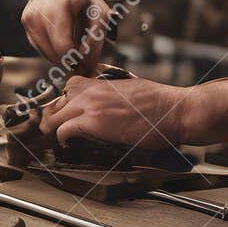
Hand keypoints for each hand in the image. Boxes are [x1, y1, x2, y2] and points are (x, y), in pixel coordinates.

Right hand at [21, 0, 108, 73]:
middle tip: (84, 52)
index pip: (63, 48)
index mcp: (56, 9)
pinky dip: (52, 47)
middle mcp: (37, 15)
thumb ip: (96, 39)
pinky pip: (40, 47)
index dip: (78, 59)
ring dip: (62, 54)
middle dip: (71, 58)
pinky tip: (62, 34)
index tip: (88, 59)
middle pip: (54, 55)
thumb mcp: (99, 12)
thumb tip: (87, 65)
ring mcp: (28, 19)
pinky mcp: (25, 22)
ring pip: (47, 54)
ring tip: (73, 38)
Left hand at [39, 75, 201, 150]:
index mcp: (102, 82)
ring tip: (59, 138)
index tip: (67, 112)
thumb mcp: (133, 87)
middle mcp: (92, 91)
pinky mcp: (93, 122)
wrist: (173, 110)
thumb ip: (116, 91)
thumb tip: (113, 98)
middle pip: (56, 101)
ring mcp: (91, 105)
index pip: (69, 86)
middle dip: (55, 116)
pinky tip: (68, 144)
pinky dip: (62, 139)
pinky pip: (63, 130)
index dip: (65, 101)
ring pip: (54, 116)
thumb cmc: (160, 103)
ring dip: (54, 128)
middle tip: (58, 129)